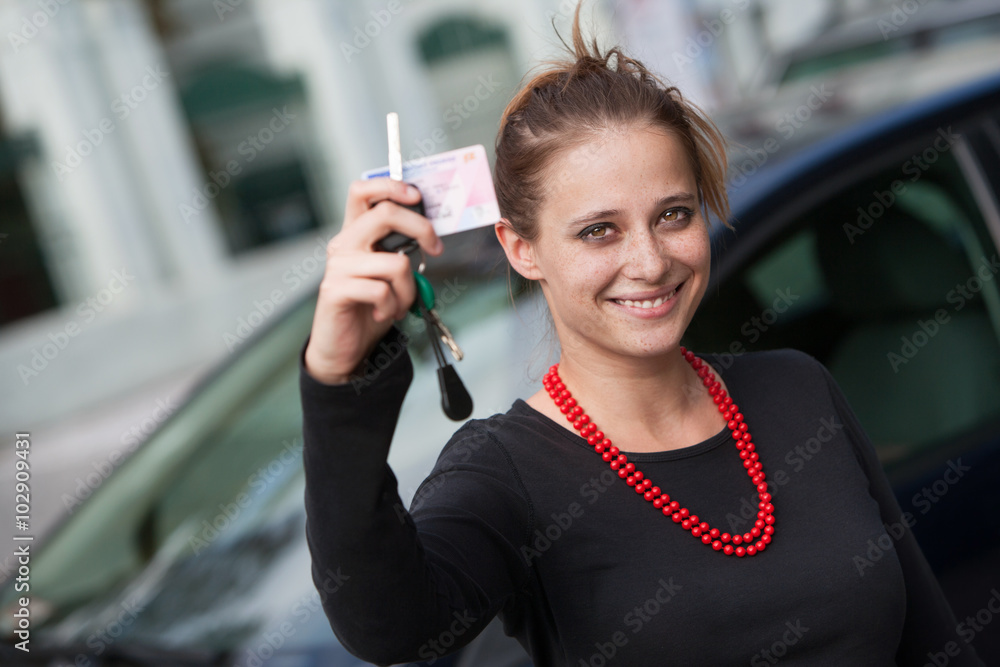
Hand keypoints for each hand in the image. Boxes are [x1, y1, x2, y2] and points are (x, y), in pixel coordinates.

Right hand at [304, 178, 442, 384]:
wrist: (343, 347)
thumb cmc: (369, 307)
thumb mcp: (388, 274)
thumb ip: (400, 252)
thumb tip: (430, 236)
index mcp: (355, 233)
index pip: (362, 191)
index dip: (390, 185)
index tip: (417, 196)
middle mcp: (344, 244)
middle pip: (385, 214)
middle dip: (421, 229)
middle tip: (436, 249)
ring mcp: (338, 266)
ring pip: (395, 262)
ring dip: (408, 289)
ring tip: (400, 304)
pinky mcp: (335, 290)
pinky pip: (381, 290)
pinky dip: (392, 306)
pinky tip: (384, 314)